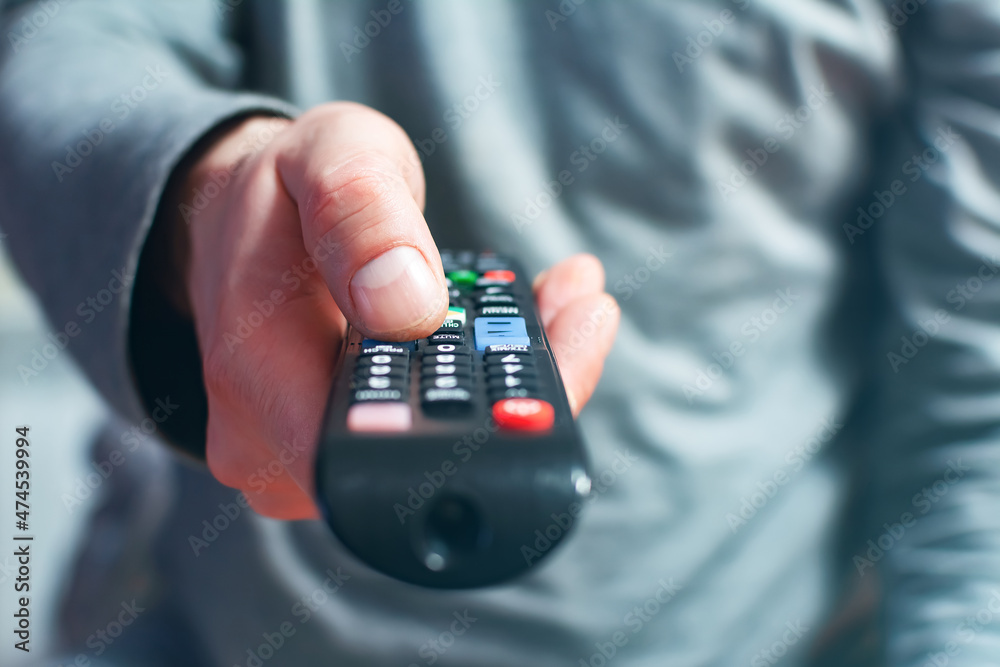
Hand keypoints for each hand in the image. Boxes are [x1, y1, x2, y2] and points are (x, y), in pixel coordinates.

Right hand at [163, 103, 618, 518]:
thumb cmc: (279, 191)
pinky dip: (486, 385)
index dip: (482, 426)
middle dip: (522, 391)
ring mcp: (307, 461)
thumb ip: (359, 216)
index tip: (553, 350)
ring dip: (514, 383)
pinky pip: (428, 437)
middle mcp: (274, 448)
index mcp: (256, 378)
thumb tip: (408, 307)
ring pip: (437, 453)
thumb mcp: (322, 158)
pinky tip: (529, 324)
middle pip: (427, 463)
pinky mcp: (341, 452)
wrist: (234, 224)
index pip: (383, 450)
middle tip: (582, 309)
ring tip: (568, 304)